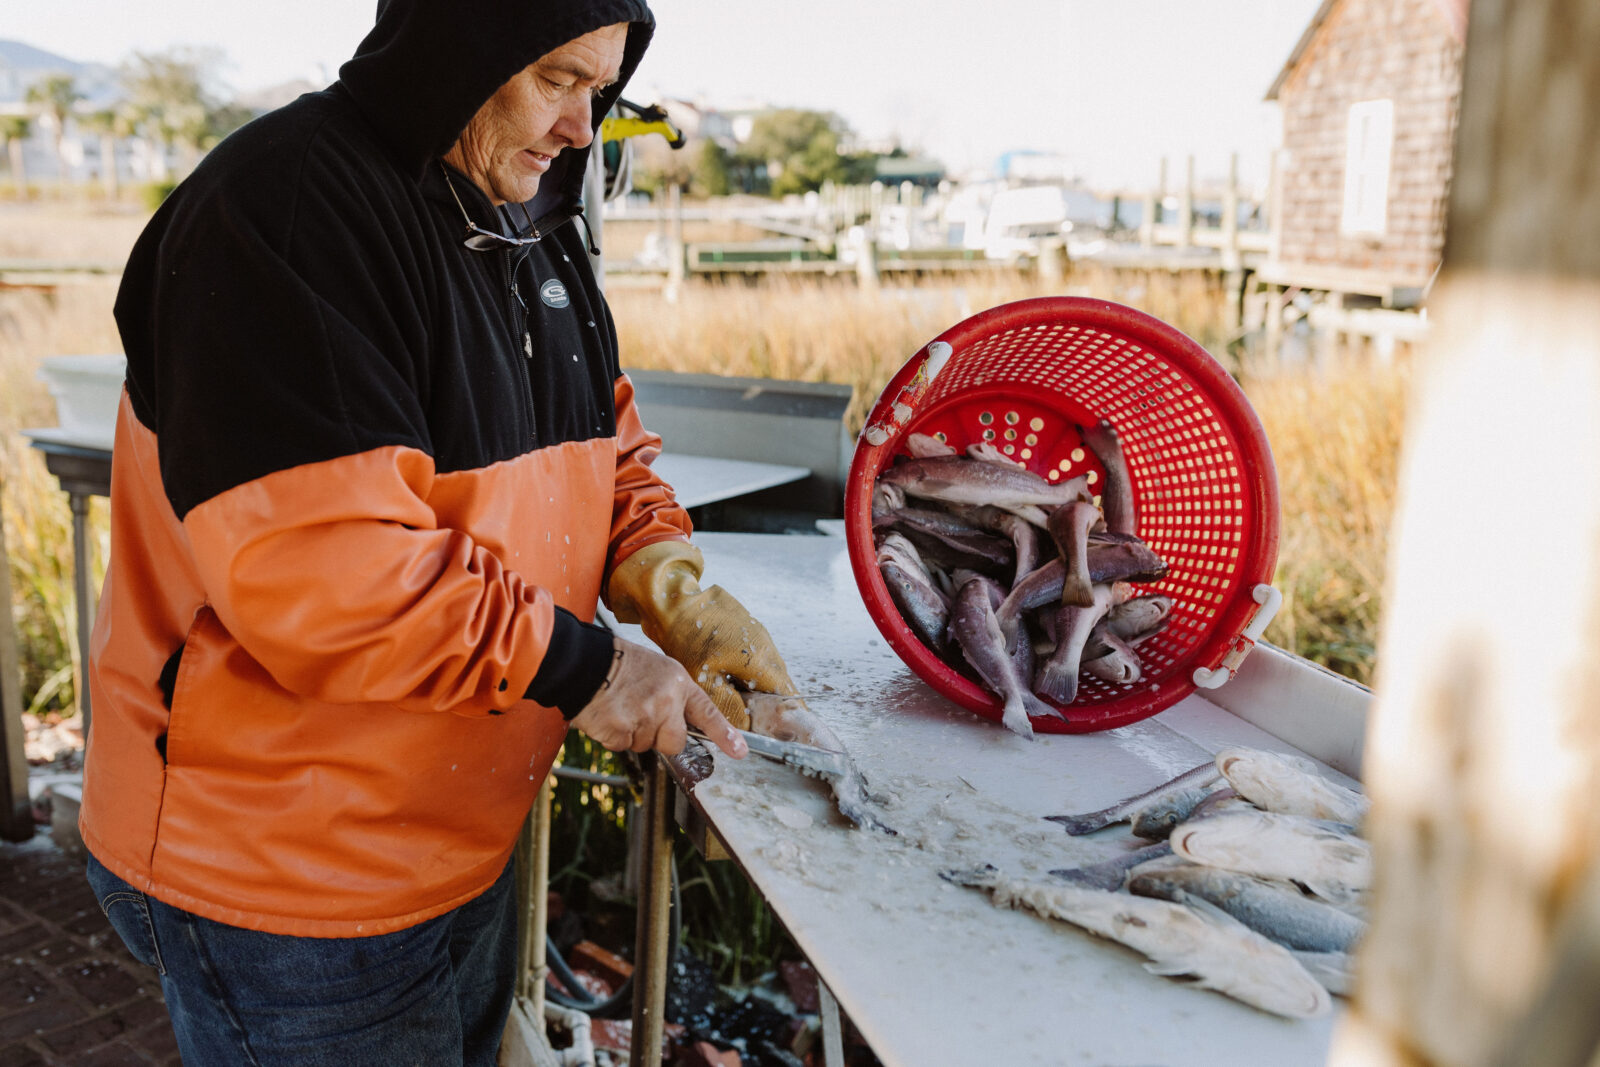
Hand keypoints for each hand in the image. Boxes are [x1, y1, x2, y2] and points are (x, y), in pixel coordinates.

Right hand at [568, 637, 746, 758]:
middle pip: (675, 741)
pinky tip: (607, 713)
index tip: (740, 751)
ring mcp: (644, 719)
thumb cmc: (618, 663)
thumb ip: (671, 695)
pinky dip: (613, 735)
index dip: (724, 734)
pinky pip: (622, 745)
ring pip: (645, 745)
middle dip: (660, 736)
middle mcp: (666, 702)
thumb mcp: (656, 669)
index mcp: (678, 683)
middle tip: (641, 714)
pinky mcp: (620, 733)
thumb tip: (678, 721)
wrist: (583, 662)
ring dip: (632, 733)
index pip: (706, 713)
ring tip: (620, 706)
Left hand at [649, 584, 798, 725]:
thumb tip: (745, 727)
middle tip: (754, 715)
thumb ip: (729, 707)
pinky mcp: (746, 626)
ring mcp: (757, 632)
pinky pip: (755, 654)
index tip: (783, 728)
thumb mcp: (706, 681)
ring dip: (757, 683)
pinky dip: (748, 668)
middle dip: (768, 701)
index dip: (785, 713)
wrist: (675, 602)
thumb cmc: (687, 638)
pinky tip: (728, 673)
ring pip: (765, 667)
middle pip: (777, 682)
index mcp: (760, 660)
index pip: (786, 694)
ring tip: (739, 695)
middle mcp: (765, 644)